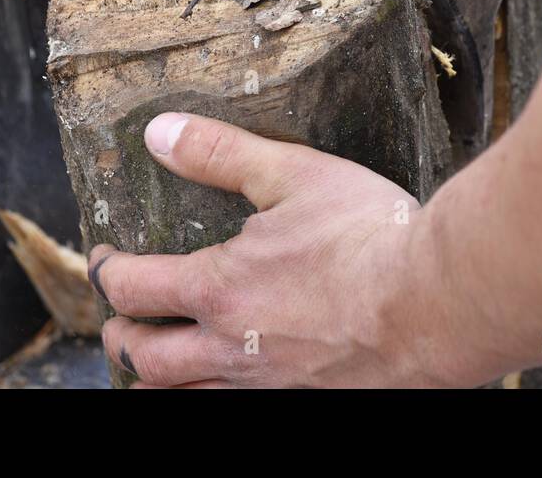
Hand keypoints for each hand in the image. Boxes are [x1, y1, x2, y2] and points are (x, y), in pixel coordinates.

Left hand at [88, 112, 448, 387]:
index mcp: (218, 289)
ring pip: (181, 396)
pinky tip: (222, 380)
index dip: (106, 271)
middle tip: (120, 317)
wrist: (436, 303)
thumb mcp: (293, 173)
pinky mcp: (302, 400)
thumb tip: (159, 133)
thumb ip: (220, 154)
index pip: (132, 287)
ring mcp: (265, 385)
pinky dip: (208, 395)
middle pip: (142, 359)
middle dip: (119, 335)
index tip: (105, 257)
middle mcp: (230, 348)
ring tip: (152, 364)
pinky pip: (232, 408)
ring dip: (154, 379)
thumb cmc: (369, 236)